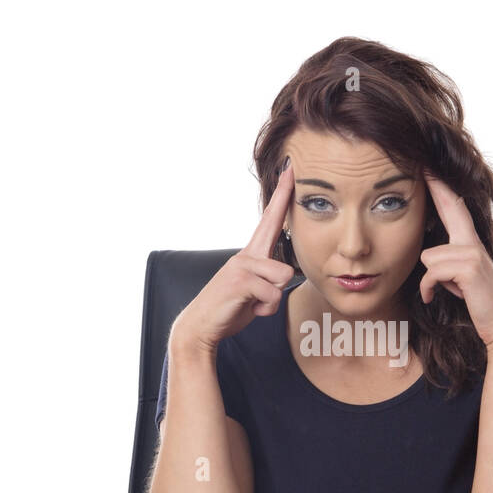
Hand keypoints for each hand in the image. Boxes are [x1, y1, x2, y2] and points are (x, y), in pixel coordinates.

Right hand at [172, 163, 296, 353]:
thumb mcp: (254, 290)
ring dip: (271, 299)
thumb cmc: (230, 307)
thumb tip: (284, 274)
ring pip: (283, 278)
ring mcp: (241, 265)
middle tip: (277, 213)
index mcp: (251, 254)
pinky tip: (247, 308)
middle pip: (282, 251)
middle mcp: (246, 255)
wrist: (200, 325)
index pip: (270, 218)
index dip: (282, 193)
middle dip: (279, 258)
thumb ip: (268, 278)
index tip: (291, 168)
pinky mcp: (240, 281)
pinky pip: (272, 295)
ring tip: (252, 303)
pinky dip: (264, 309)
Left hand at [419, 172, 492, 349]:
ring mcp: (473, 253)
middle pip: (449, 208)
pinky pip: (431, 273)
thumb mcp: (463, 278)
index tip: (428, 166)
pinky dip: (428, 289)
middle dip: (436, 186)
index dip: (442, 186)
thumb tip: (429, 258)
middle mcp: (473, 242)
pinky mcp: (470, 267)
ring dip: (431, 279)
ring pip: (429, 256)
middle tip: (423, 164)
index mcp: (471, 242)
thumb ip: (451, 262)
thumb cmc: (481, 302)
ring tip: (447, 289)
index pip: (455, 206)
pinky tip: (431, 298)